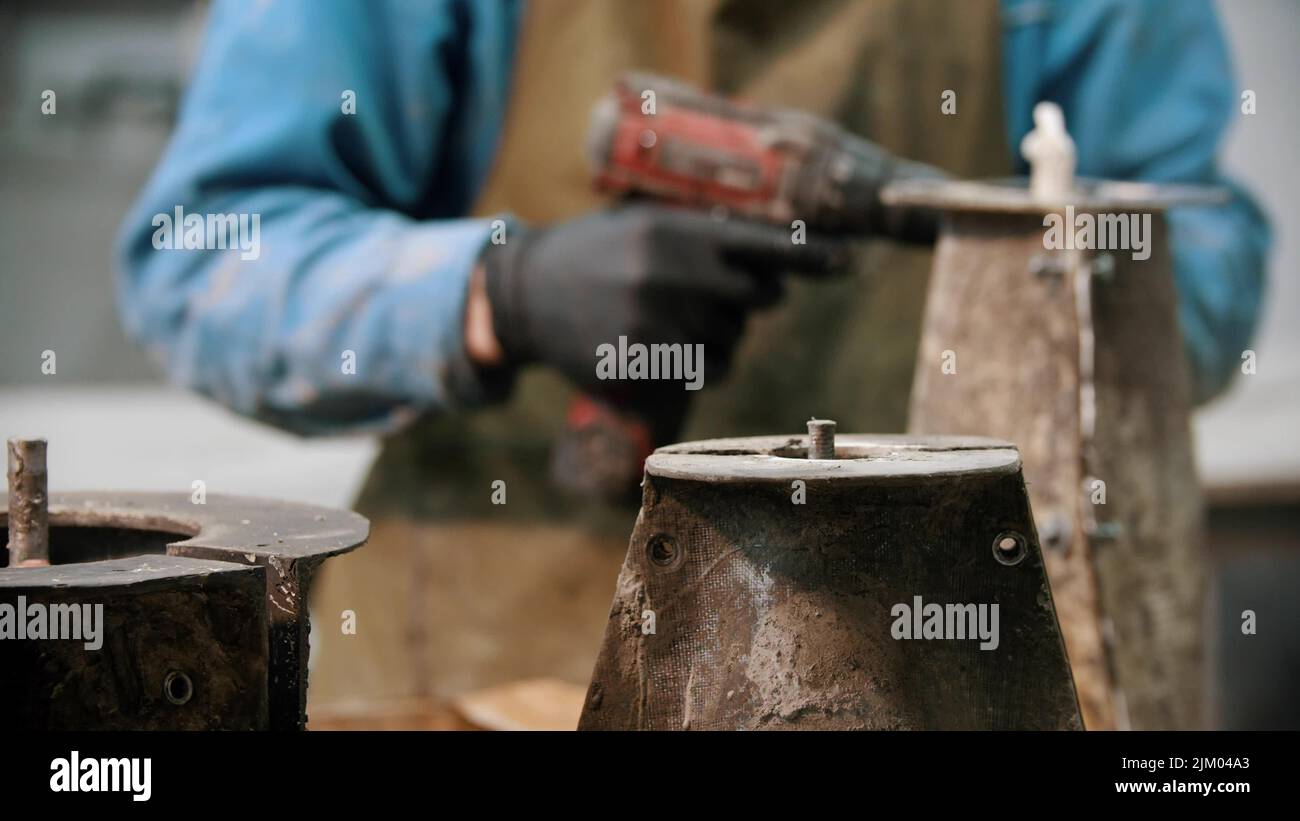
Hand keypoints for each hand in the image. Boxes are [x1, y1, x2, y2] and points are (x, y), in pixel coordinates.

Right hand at [474, 204, 850, 398]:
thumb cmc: (600, 252)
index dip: (812, 255)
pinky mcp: (641, 365)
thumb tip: (784, 263)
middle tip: (712, 291)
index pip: (764, 244)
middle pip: (758, 298)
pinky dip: (698, 364)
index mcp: (677, 230)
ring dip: (719, 334)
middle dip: (750, 297)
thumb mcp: (647, 224)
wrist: (528, 291)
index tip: (849, 261)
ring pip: (732, 342)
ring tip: (673, 318)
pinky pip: (704, 372)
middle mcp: (671, 274)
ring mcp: (656, 323)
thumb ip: (707, 236)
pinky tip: (664, 346)